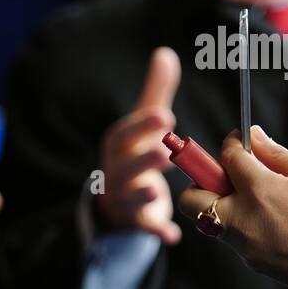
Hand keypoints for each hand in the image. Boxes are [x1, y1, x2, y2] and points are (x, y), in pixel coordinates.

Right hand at [95, 47, 182, 243]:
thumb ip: (155, 92)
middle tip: (165, 151)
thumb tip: (165, 53)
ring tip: (158, 191)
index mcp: (120, 144)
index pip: (127, 133)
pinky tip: (171, 235)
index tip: (164, 114)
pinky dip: (156, 231)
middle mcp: (118, 170)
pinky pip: (145, 228)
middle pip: (127, 165)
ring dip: (144, 194)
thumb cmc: (136, 151)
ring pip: (132, 196)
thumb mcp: (142, 123)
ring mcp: (125, 197)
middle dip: (144, 158)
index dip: (144, 125)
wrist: (116, 198)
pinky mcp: (137, 221)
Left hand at [176, 126, 287, 288]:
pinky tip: (274, 219)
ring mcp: (243, 245)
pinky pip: (231, 235)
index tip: (243, 142)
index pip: (227, 157)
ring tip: (260, 196)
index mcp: (260, 191)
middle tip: (233, 173)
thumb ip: (280, 156)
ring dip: (222, 201)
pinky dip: (240, 221)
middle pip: (192, 197)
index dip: (233, 143)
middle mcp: (242, 219)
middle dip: (203, 179)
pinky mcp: (251, 261)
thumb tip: (255, 137)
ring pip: (210, 218)